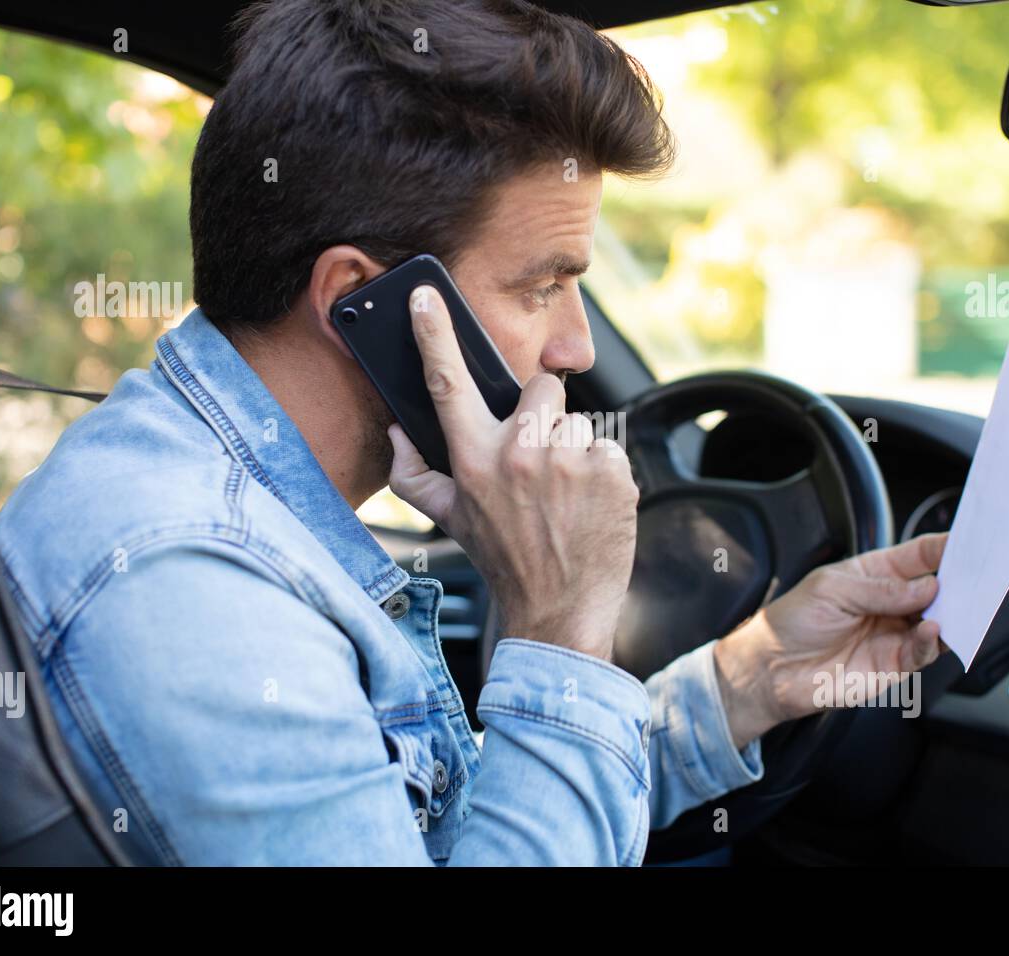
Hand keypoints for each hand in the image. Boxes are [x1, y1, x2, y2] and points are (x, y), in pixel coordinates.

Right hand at [387, 285, 637, 660]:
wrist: (559, 610)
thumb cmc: (504, 560)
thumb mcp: (451, 520)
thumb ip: (415, 474)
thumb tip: (396, 432)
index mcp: (475, 459)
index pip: (448, 383)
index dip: (434, 333)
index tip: (426, 296)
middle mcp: (519, 453)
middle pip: (541, 390)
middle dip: (543, 417)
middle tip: (540, 465)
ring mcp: (569, 460)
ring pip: (577, 422)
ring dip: (574, 451)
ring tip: (565, 495)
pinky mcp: (612, 470)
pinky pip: (609, 446)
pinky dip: (604, 472)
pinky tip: (590, 504)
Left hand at [713, 532, 947, 747]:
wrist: (771, 669)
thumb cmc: (792, 621)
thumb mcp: (831, 589)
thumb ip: (879, 589)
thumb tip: (927, 587)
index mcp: (876, 573)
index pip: (920, 556)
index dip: (946, 549)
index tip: (970, 543)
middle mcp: (892, 603)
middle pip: (939, 589)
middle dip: (960, 582)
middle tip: (978, 577)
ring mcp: (895, 633)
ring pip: (940, 622)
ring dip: (953, 614)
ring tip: (958, 605)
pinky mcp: (894, 664)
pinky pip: (924, 652)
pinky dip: (932, 642)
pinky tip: (931, 631)